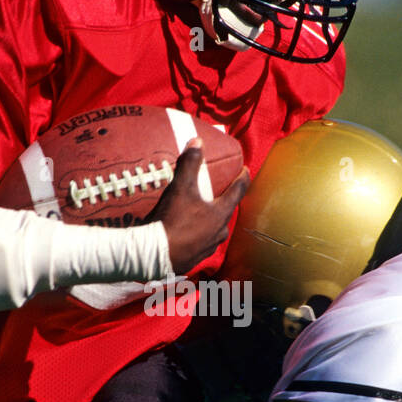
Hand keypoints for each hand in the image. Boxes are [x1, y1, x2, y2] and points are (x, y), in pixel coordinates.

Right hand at [152, 138, 250, 273]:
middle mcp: (219, 232)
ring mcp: (208, 248)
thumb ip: (190, 164)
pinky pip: (200, 244)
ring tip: (200, 214)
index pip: (238, 191)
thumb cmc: (173, 220)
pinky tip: (186, 234)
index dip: (243, 178)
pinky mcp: (195, 259)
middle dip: (223, 202)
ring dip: (209, 221)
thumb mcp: (180, 188)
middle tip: (218, 193)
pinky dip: (196, 236)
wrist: (155, 256)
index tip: (246, 170)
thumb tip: (198, 142)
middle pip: (226, 213)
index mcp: (220, 213)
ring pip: (214, 230)